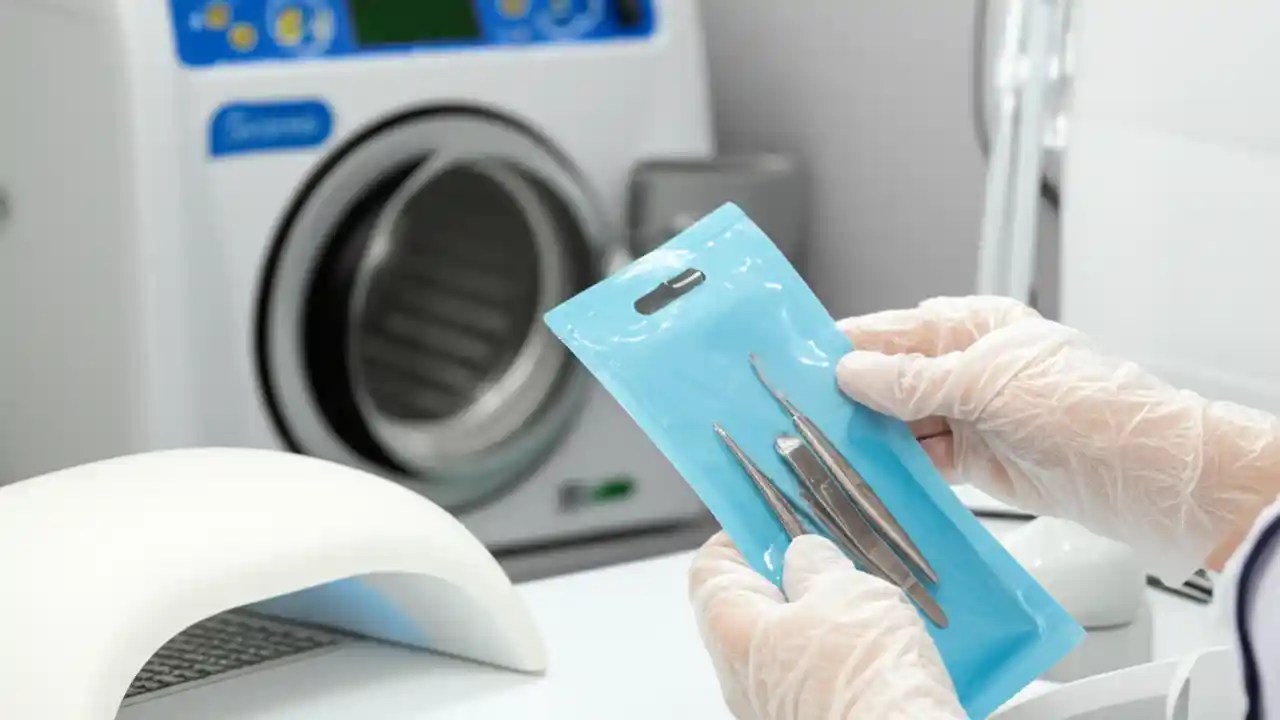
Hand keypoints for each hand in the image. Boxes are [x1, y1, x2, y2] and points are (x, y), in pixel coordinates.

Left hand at [688, 532, 963, 719]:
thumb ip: (816, 563)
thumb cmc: (863, 676)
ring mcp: (775, 701)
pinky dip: (845, 647)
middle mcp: (741, 673)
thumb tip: (804, 554)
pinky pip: (819, 669)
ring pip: (790, 637)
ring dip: (826, 610)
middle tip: (833, 551)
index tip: (779, 517)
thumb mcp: (844, 590)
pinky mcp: (814, 716)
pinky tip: (882, 635)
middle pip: (753, 602)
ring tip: (866, 592)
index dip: (743, 535)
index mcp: (730, 630)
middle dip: (794, 571)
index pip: (710, 567)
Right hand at [835, 296, 1279, 579]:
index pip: (892, 330)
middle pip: (890, 378)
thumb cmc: (1081, 407)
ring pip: (901, 422)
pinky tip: (863, 474)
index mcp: (973, 324)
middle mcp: (967, 366)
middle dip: (848, 395)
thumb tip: (848, 372)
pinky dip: (896, 468)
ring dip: (868, 436)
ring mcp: (971, 415)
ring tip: (817, 447)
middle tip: (792, 411)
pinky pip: (922, 460)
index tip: (793, 359)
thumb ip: (910, 381)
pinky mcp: (977, 461)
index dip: (843, 344)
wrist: (1145, 477)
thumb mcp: (984, 383)